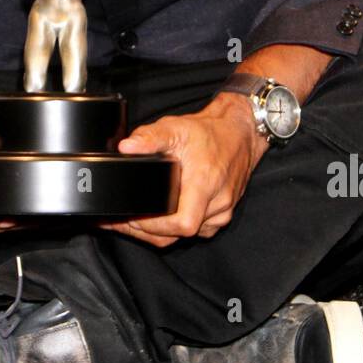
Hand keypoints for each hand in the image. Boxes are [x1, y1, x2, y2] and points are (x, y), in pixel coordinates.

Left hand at [96, 93, 268, 246]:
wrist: (238, 134)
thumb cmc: (208, 133)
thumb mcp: (175, 127)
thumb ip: (149, 137)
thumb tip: (126, 147)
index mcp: (205, 183)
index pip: (183, 223)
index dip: (155, 227)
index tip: (134, 218)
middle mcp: (217, 203)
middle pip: (180, 234)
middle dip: (149, 232)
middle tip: (123, 220)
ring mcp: (222, 212)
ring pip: (187, 236)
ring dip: (160, 232)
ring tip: (136, 219)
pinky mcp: (222, 216)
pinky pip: (197, 231)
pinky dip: (176, 228)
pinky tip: (160, 218)